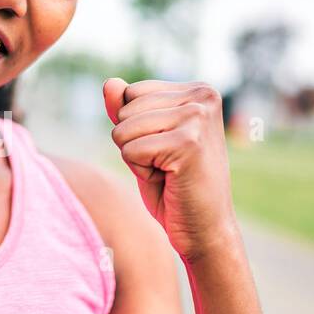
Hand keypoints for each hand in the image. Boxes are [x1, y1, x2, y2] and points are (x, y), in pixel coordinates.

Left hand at [103, 77, 241, 262]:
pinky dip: (141, 172)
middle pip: (125, 110)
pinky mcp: (189, 143)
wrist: (205, 230)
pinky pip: (130, 151)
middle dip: (134, 142)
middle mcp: (202, 96)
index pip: (131, 92)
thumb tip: (108, 83)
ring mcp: (197, 117)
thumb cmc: (173, 187)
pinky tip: (169, 181)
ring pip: (123, 130)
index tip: (166, 149)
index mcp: (197, 90)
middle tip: (167, 165)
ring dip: (137, 158)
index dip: (136, 127)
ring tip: (168, 172)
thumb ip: (126, 111)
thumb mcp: (143, 141)